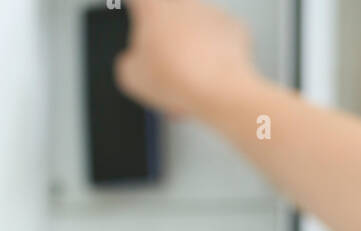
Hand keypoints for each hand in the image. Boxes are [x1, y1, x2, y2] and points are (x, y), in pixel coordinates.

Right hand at [116, 0, 257, 119]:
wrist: (219, 90)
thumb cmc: (178, 79)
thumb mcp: (132, 78)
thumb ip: (129, 62)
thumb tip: (134, 63)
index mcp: (153, 7)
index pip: (137, 1)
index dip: (135, 10)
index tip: (135, 15)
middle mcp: (182, 2)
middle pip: (168, 11)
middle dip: (164, 31)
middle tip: (163, 57)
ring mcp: (209, 11)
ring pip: (194, 24)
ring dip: (189, 43)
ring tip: (188, 74)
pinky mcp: (232, 26)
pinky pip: (218, 37)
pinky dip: (213, 52)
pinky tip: (208, 73)